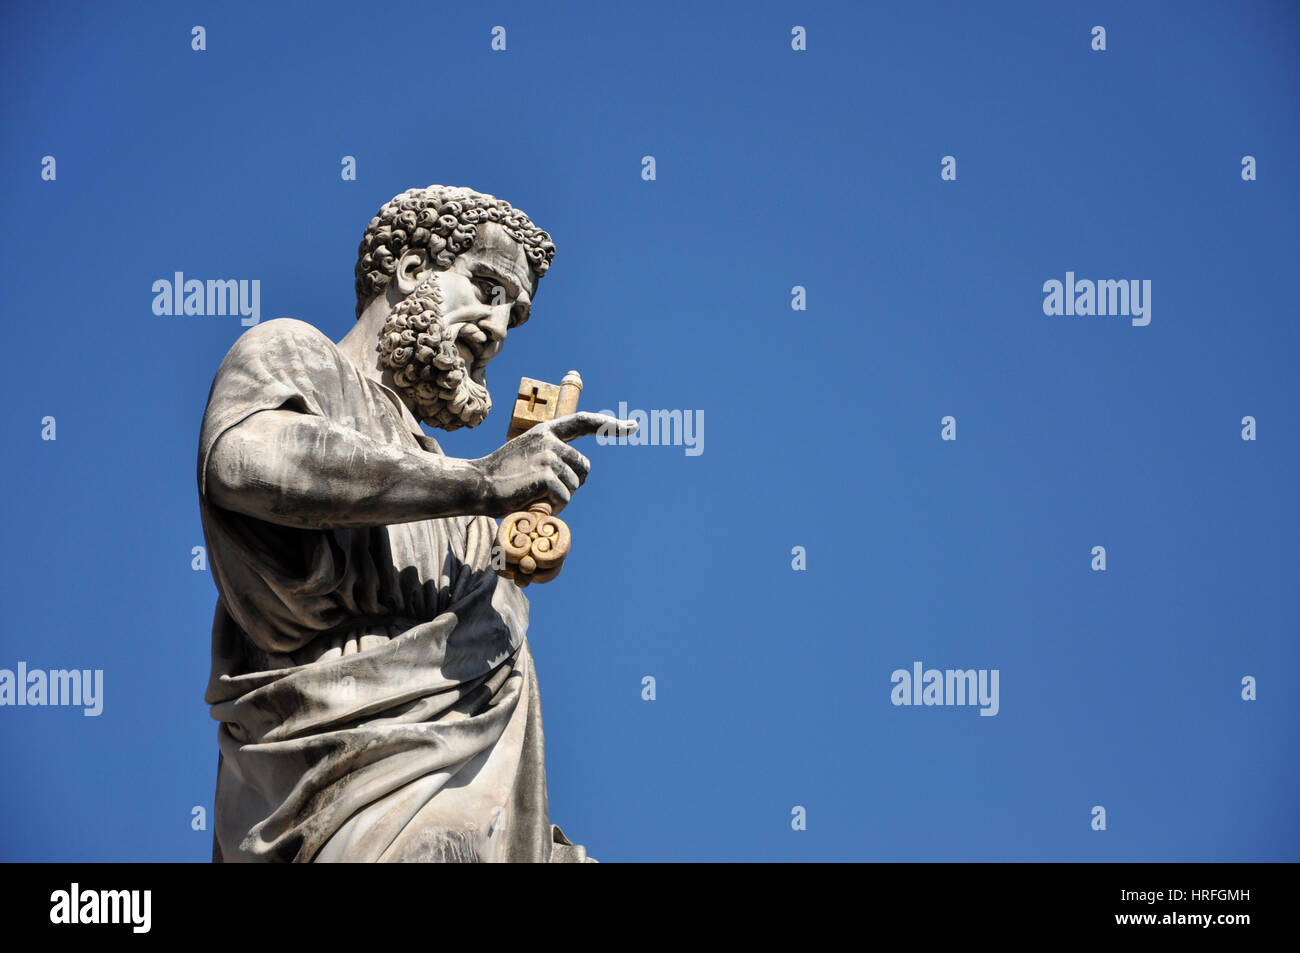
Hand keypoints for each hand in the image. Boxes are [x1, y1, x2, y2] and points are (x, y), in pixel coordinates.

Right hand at [473, 412, 637, 515]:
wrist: (477, 484)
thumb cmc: (502, 476)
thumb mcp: (527, 455)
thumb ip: (550, 456)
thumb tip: (577, 474)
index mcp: (546, 431)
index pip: (583, 422)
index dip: (609, 424)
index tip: (632, 425)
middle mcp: (549, 440)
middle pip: (585, 466)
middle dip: (575, 483)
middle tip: (551, 491)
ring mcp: (547, 456)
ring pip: (575, 485)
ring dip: (561, 497)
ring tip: (536, 495)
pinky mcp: (545, 475)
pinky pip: (565, 497)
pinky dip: (554, 507)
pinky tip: (536, 503)